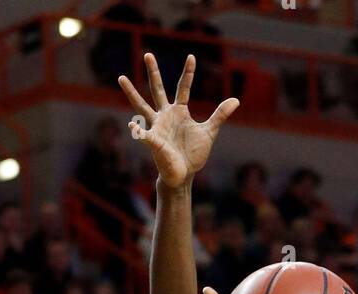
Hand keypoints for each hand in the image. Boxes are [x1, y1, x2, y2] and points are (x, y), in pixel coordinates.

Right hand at [120, 53, 237, 188]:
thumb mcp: (209, 132)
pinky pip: (144, 134)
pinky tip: (133, 125)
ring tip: (121, 78)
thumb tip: (236, 100)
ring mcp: (157, 126)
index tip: (191, 57)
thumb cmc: (193, 153)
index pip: (183, 88)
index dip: (188, 73)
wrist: (184, 174)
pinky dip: (138, 131)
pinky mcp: (154, 142)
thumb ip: (219, 115)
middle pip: (158, 89)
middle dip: (154, 72)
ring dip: (132, 93)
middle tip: (148, 54)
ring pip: (142, 106)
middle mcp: (165, 115)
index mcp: (179, 111)